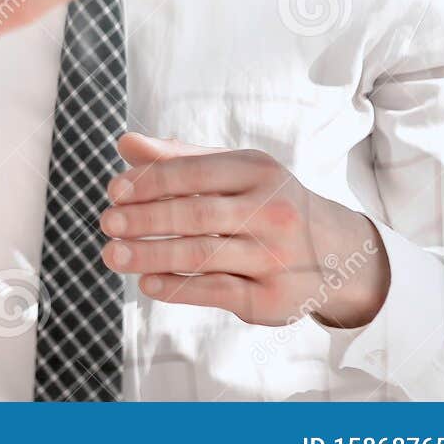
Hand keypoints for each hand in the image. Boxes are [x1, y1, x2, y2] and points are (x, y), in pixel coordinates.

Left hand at [99, 132, 389, 327]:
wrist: (337, 254)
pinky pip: (217, 292)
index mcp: (258, 172)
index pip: (195, 171)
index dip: (150, 180)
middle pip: (196, 214)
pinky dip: (177, 288)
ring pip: (202, 256)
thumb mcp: (234, 172)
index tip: (114, 191)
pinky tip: (147, 283)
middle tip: (105, 222)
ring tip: (112, 255)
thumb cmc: (267, 202)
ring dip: (150, 255)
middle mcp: (272, 211)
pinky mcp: (273, 299)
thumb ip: (179, 159)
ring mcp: (276, 257)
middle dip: (144, 219)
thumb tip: (125, 144)